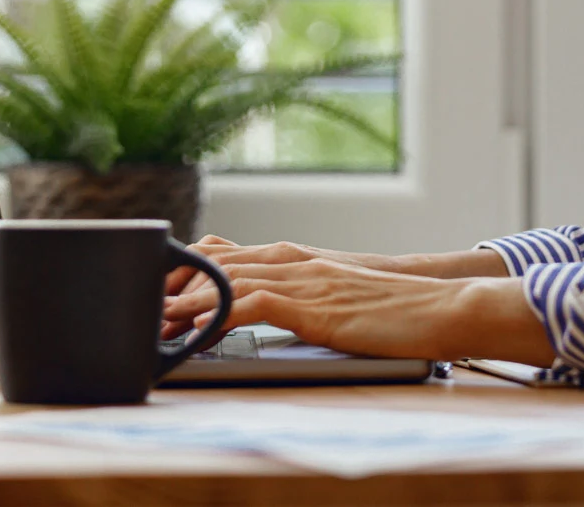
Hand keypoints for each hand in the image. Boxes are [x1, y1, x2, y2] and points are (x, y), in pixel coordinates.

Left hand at [162, 237, 507, 337]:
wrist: (441, 307)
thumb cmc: (397, 312)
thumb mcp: (343, 301)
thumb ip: (309, 301)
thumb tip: (277, 316)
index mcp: (306, 262)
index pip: (237, 256)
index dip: (195, 270)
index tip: (162, 289)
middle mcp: (302, 264)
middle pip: (226, 264)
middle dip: (181, 282)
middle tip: (142, 300)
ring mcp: (309, 284)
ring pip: (235, 283)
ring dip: (190, 300)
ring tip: (156, 316)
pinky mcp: (318, 310)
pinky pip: (260, 306)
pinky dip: (224, 313)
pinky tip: (200, 326)